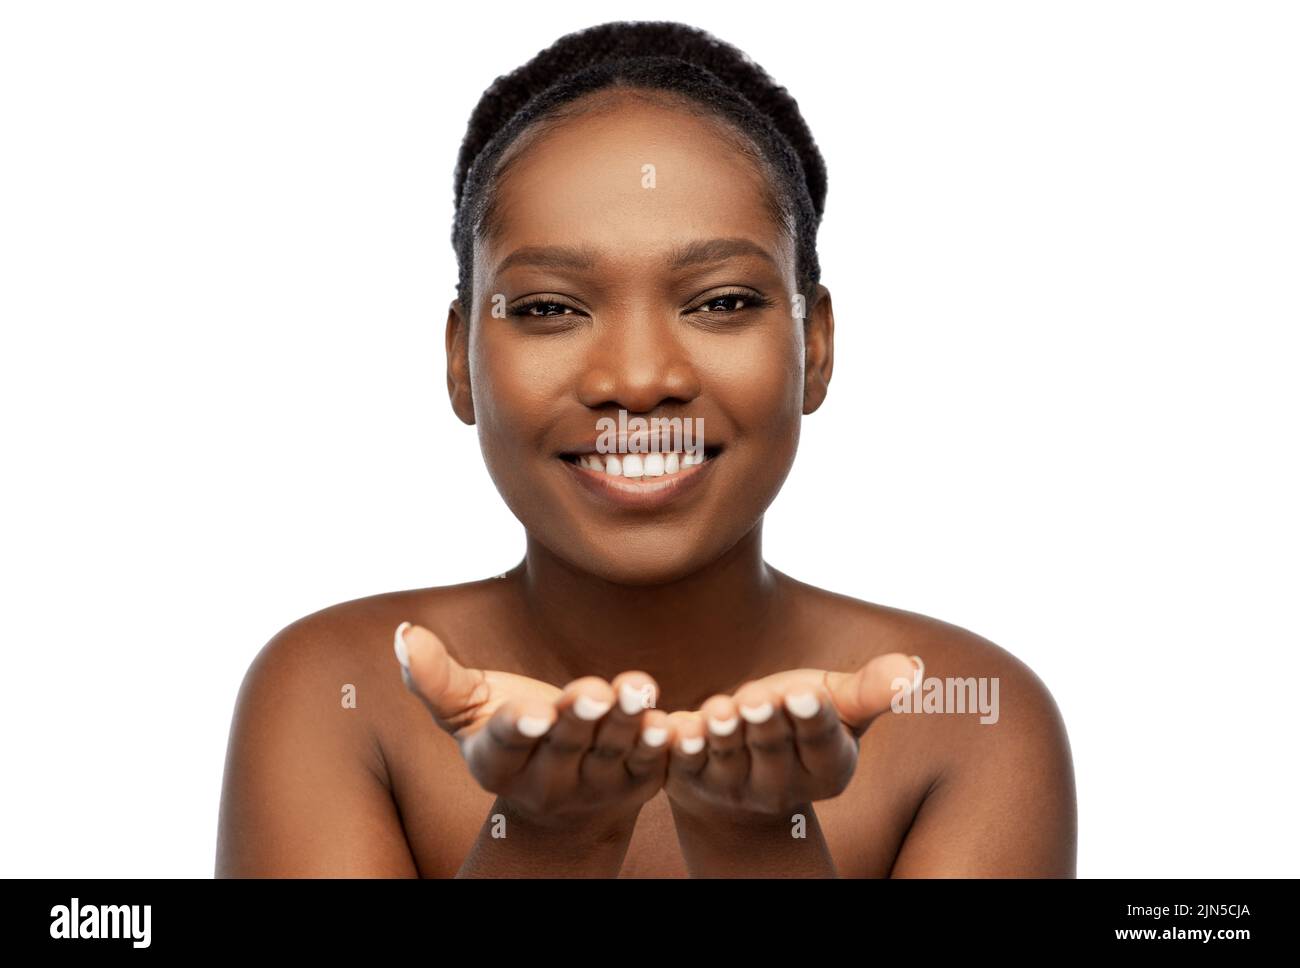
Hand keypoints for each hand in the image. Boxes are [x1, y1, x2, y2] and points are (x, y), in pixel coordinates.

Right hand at [393, 622, 675, 833]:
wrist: (563, 803)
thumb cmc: (511, 735)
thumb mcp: (469, 710)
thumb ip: (437, 679)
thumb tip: (403, 633)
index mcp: (498, 763)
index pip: (506, 744)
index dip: (518, 728)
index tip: (532, 712)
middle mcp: (545, 783)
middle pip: (565, 745)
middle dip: (580, 716)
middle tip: (594, 689)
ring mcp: (594, 786)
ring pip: (611, 751)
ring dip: (626, 721)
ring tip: (636, 688)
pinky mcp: (637, 783)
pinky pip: (651, 764)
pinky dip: (660, 745)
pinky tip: (668, 722)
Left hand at [664, 653, 923, 822]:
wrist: (744, 763)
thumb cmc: (798, 720)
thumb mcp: (838, 704)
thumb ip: (870, 690)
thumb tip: (914, 669)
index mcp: (827, 767)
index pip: (822, 743)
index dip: (813, 720)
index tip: (808, 695)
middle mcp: (782, 786)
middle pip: (774, 749)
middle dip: (766, 723)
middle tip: (758, 699)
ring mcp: (734, 786)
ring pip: (729, 759)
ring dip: (723, 735)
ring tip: (719, 710)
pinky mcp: (691, 778)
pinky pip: (684, 763)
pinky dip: (679, 746)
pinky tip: (673, 727)